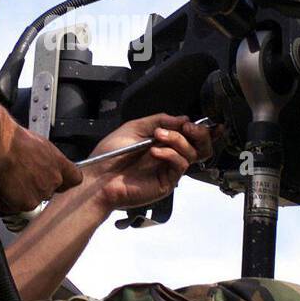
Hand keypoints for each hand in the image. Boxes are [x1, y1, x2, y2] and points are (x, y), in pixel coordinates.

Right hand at [0, 124, 82, 212]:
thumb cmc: (14, 140)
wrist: (1, 147)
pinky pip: (16, 207)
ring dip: (19, 195)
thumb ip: (44, 158)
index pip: (74, 179)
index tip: (57, 180)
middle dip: (34, 187)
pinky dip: (5, 201)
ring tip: (6, 181)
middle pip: (49, 191)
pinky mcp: (27, 203)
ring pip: (32, 200)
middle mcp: (54, 180)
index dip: (64, 181)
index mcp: (59, 163)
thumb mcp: (37, 144)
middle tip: (20, 178)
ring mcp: (42, 193)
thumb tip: (38, 161)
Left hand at [85, 114, 213, 211]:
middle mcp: (169, 155)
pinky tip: (154, 151)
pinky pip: (180, 165)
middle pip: (201, 146)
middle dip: (199, 133)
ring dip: (177, 140)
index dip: (196, 127)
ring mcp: (169, 169)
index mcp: (163, 142)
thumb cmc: (110, 154)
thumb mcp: (134, 128)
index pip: (190, 134)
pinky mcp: (167, 182)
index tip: (188, 121)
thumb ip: (160, 120)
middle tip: (186, 127)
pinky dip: (170, 154)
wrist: (98, 177)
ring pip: (193, 153)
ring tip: (158, 136)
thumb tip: (183, 119)